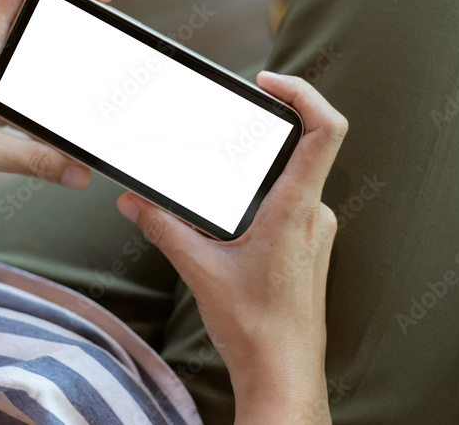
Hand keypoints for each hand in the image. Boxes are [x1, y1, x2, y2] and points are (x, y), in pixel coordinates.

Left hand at [0, 0, 114, 197]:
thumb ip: (32, 161)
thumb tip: (80, 172)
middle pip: (38, 0)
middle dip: (77, 7)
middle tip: (106, 29)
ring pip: (32, 35)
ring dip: (63, 41)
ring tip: (96, 63)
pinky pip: (23, 69)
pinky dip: (48, 76)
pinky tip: (64, 104)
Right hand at [116, 72, 346, 423]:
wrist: (284, 375)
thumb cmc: (256, 330)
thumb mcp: (200, 271)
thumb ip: (164, 228)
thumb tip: (133, 200)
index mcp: (296, 210)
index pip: (325, 131)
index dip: (303, 93)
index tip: (268, 83)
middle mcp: (315, 214)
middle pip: (307, 145)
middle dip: (270, 126)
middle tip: (236, 114)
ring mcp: (315, 230)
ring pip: (294, 177)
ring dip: (261, 165)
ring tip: (224, 168)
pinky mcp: (308, 245)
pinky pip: (292, 201)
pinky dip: (263, 193)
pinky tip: (233, 215)